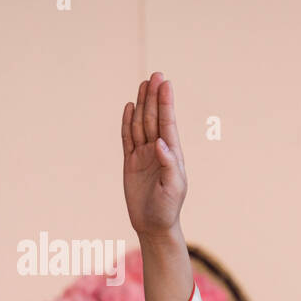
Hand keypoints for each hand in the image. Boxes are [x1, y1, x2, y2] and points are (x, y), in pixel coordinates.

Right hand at [122, 72, 186, 235]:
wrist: (153, 225)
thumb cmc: (167, 209)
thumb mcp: (173, 188)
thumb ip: (169, 165)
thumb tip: (160, 143)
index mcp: (172, 155)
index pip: (167, 124)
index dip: (166, 103)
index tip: (165, 83)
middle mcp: (158, 151)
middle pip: (154, 118)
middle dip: (155, 97)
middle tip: (155, 75)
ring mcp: (143, 155)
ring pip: (141, 124)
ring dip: (142, 104)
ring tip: (143, 84)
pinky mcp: (130, 162)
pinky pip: (128, 138)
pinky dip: (128, 122)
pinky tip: (130, 107)